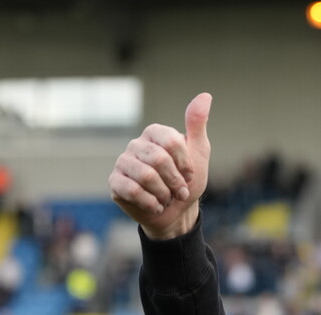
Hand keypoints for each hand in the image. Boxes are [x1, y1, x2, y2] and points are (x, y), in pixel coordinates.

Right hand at [109, 92, 211, 239]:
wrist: (175, 213)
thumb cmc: (186, 182)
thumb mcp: (198, 153)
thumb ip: (197, 124)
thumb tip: (205, 95)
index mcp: (155, 133)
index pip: (172, 141)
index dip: (185, 164)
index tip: (189, 176)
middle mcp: (136, 144)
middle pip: (159, 160)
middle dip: (175, 182)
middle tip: (179, 192)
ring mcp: (123, 162)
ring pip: (146, 176)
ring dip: (163, 194)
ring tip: (166, 198)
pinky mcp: (115, 182)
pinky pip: (132, 190)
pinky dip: (150, 203)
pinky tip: (155, 206)